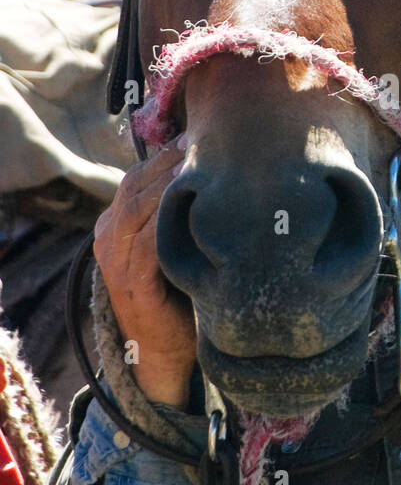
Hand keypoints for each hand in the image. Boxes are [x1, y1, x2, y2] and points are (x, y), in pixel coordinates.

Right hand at [93, 136, 196, 408]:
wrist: (164, 350)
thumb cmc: (178, 291)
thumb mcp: (173, 244)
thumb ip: (177, 212)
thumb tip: (210, 168)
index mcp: (115, 223)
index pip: (136, 176)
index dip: (165, 154)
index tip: (197, 134)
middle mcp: (107, 237)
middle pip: (135, 185)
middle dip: (169, 161)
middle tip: (202, 141)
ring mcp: (114, 260)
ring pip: (137, 208)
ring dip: (167, 184)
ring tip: (197, 164)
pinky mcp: (130, 282)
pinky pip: (145, 243)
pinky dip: (165, 220)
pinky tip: (190, 204)